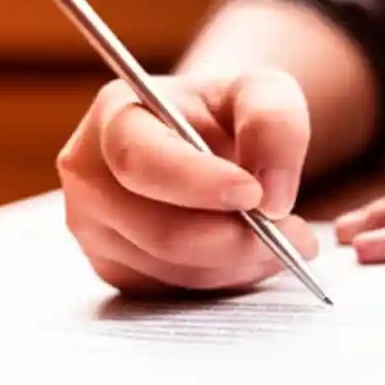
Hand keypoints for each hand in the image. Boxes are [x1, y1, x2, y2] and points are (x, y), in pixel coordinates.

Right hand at [58, 69, 317, 293]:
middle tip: (294, 233)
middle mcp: (90, 178)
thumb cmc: (227, 114)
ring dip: (244, 261)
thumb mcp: (262, 93)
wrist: (207, 144)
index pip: (140, 161)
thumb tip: (273, 198)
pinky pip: (181, 291)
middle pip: (163, 233)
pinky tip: (250, 249)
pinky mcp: (117, 271)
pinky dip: (230, 277)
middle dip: (239, 239)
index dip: (198, 183)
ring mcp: (96, 231)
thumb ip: (273, 124)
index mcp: (115, 117)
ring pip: (180, 270)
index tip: (253, 193)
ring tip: (281, 235)